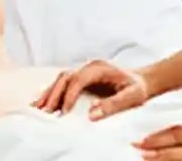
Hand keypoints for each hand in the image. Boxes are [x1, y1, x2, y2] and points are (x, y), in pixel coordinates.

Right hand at [32, 59, 152, 119]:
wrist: (143, 81)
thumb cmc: (138, 89)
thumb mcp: (131, 97)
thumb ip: (113, 105)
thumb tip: (92, 114)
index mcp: (100, 68)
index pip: (78, 79)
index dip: (69, 95)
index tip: (63, 111)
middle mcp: (89, 67)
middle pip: (65, 77)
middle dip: (53, 94)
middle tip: (44, 112)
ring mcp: (85, 71)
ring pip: (61, 79)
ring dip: (49, 93)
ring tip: (37, 108)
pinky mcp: (83, 79)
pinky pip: (64, 84)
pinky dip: (53, 93)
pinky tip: (44, 103)